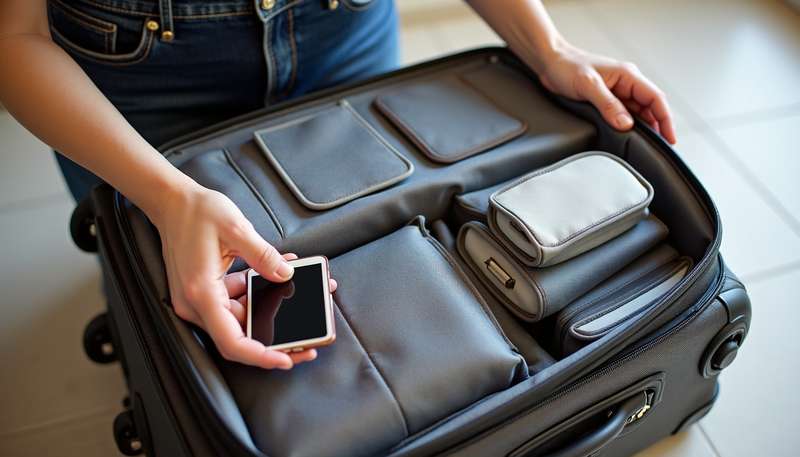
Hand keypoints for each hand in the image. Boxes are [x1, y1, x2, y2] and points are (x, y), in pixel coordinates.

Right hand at [151, 182, 336, 369]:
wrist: (172, 202)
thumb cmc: (196, 212)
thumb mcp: (236, 228)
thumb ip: (263, 256)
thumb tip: (286, 276)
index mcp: (201, 293)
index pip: (232, 342)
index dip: (261, 356)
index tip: (286, 359)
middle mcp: (196, 303)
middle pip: (240, 336)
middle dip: (276, 338)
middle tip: (309, 340)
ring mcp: (199, 299)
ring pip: (242, 319)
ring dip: (271, 310)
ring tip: (304, 296)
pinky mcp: (205, 291)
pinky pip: (237, 301)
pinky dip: (258, 294)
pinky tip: (281, 277)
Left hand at [537, 42, 675, 143]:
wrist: (551, 63)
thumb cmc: (567, 67)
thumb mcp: (587, 85)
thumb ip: (607, 104)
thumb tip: (626, 124)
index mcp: (628, 75)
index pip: (656, 98)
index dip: (666, 119)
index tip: (669, 139)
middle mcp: (626, 83)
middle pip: (650, 108)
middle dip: (656, 127)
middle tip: (656, 150)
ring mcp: (617, 92)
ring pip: (637, 113)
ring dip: (641, 128)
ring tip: (642, 148)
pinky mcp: (607, 100)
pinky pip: (623, 115)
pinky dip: (627, 127)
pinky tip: (625, 138)